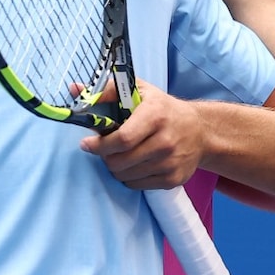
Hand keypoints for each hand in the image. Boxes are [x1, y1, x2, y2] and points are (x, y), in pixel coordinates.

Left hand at [78, 80, 203, 189]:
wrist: (200, 131)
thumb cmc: (163, 109)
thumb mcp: (139, 91)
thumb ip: (106, 90)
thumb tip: (74, 89)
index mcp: (155, 115)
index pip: (122, 139)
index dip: (100, 145)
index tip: (86, 143)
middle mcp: (165, 141)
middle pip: (121, 161)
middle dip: (104, 157)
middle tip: (103, 149)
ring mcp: (170, 162)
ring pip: (126, 176)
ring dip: (115, 168)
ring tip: (118, 155)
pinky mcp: (173, 179)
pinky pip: (138, 185)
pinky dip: (128, 177)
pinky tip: (132, 164)